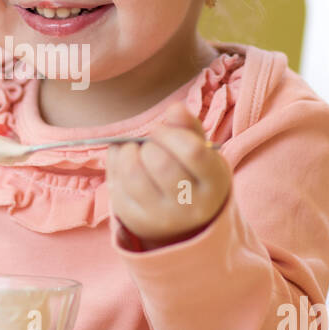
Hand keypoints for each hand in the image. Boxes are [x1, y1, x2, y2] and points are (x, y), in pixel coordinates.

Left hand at [106, 102, 230, 246]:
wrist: (184, 220)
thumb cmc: (192, 175)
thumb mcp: (202, 152)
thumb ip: (189, 127)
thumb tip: (174, 109)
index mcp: (214, 183)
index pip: (193, 152)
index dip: (170, 134)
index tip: (159, 129)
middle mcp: (190, 205)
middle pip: (161, 164)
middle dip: (148, 144)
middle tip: (147, 142)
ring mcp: (162, 217)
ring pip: (134, 176)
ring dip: (127, 152)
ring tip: (132, 148)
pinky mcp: (136, 220)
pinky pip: (117, 186)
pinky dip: (115, 165)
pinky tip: (123, 161)